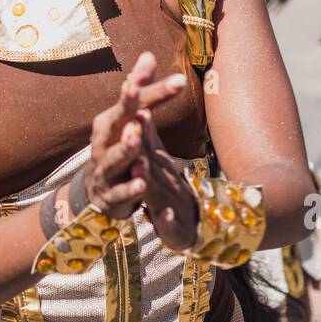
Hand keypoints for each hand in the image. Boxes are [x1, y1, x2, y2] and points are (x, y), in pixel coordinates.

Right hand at [85, 52, 186, 218]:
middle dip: (126, 105)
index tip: (172, 76)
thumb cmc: (117, 149)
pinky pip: (119, 192)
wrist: (96, 194)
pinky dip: (130, 188)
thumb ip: (141, 90)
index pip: (132, 99)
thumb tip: (149, 54)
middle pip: (118, 120)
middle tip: (134, 89)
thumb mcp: (127, 120)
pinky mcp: (109, 195)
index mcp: (112, 121)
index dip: (147, 86)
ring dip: (124, 147)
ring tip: (136, 134)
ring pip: (114, 157)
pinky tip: (142, 184)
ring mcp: (104, 168)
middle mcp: (104, 141)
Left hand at [135, 110, 198, 249]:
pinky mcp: (175, 228)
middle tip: (130, 125)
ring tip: (138, 168)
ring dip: (147, 179)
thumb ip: (149, 139)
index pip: (143, 139)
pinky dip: (166, 220)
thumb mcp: (159, 162)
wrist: (193, 226)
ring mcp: (171, 203)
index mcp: (157, 164)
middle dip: (138, 144)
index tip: (127, 93)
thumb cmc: (170, 190)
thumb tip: (141, 110)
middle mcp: (166, 179)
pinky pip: (170, 223)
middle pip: (149, 161)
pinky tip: (162, 216)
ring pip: (157, 191)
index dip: (134, 119)